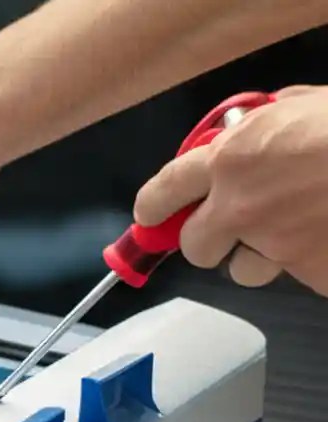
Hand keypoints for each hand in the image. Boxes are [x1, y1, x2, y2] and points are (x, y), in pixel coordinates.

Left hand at [134, 86, 327, 295]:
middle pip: (196, 246)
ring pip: (246, 270)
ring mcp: (276, 245)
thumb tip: (258, 122)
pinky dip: (316, 262)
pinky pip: (302, 275)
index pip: (166, 188)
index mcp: (232, 158)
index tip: (150, 217)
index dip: (154, 207)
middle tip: (235, 229)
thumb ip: (269, 121)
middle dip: (210, 240)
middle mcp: (242, 207)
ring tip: (300, 230)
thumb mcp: (303, 105)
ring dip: (262, 257)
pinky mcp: (313, 273)